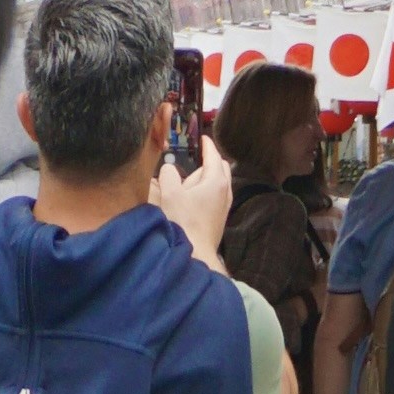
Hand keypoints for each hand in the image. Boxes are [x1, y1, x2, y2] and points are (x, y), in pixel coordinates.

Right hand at [159, 133, 235, 260]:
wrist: (196, 256)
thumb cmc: (184, 222)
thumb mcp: (170, 194)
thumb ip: (168, 174)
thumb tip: (169, 168)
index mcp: (216, 180)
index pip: (213, 155)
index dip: (207, 144)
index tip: (201, 137)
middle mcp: (225, 190)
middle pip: (220, 167)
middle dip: (208, 161)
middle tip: (191, 162)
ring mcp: (224, 206)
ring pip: (218, 183)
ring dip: (206, 179)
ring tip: (188, 183)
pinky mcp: (220, 219)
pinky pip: (216, 197)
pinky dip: (207, 192)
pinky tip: (193, 201)